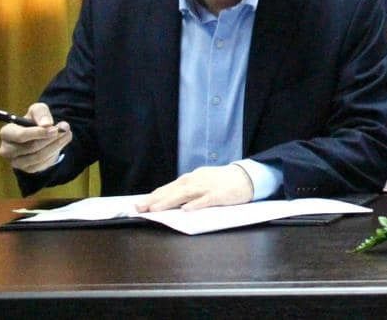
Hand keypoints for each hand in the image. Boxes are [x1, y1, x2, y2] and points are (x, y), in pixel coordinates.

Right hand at [0, 102, 71, 174]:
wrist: (39, 135)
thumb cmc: (34, 121)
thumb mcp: (37, 110)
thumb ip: (41, 113)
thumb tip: (47, 124)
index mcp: (6, 133)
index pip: (20, 135)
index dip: (38, 133)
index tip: (54, 129)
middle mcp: (7, 149)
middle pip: (31, 147)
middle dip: (50, 139)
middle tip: (65, 130)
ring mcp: (16, 162)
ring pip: (39, 156)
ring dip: (56, 145)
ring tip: (67, 135)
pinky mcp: (27, 169)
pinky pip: (43, 164)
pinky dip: (54, 153)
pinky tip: (60, 144)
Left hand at [137, 164, 253, 211]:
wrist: (248, 176)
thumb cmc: (223, 182)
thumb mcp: (203, 182)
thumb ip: (188, 190)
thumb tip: (168, 200)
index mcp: (192, 178)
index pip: (169, 187)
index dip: (153, 196)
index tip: (138, 204)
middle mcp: (197, 180)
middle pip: (173, 190)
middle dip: (155, 199)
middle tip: (139, 208)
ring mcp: (208, 186)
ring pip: (185, 193)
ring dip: (169, 201)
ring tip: (155, 209)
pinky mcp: (220, 194)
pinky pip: (207, 200)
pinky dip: (196, 204)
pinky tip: (186, 210)